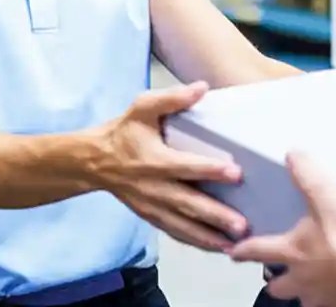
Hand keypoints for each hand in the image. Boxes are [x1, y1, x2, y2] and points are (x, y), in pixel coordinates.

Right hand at [94, 82, 249, 251]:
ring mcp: (152, 206)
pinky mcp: (152, 217)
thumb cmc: (125, 131)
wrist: (93, 161)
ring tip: (236, 246)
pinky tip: (217, 248)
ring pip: (183, 225)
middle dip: (215, 216)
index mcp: (154, 160)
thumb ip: (172, 98)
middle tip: (242, 225)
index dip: (210, 170)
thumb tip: (201, 87)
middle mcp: (154, 187)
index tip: (237, 174)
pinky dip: (196, 242)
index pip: (186, 166)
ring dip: (209, 237)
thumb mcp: (143, 107)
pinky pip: (175, 232)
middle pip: (188, 204)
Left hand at [230, 151, 335, 304]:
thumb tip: (292, 155)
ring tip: (315, 282)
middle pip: (277, 286)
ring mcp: (320, 297)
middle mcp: (301, 279)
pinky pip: (329, 303)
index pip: (258, 250)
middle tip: (277, 275)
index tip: (233, 252)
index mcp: (292, 251)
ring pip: (302, 298)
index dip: (244, 249)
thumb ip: (308, 175)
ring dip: (304, 290)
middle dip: (275, 280)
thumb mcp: (327, 197)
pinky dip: (331, 297)